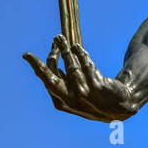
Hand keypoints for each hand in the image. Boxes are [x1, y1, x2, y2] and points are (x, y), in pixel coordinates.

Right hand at [24, 36, 138, 122]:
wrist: (120, 108)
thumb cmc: (93, 100)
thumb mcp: (75, 97)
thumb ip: (63, 83)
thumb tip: (52, 61)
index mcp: (61, 102)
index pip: (46, 80)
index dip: (36, 66)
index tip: (27, 55)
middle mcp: (71, 99)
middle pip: (54, 74)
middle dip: (51, 55)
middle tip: (54, 40)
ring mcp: (84, 93)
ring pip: (71, 66)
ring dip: (65, 50)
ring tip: (61, 38)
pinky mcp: (97, 86)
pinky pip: (86, 65)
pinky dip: (81, 54)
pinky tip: (77, 47)